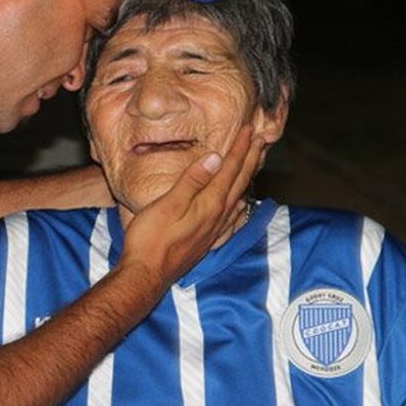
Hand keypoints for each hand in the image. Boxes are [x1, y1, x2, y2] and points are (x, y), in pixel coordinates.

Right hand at [117, 124, 263, 290]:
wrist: (145, 276)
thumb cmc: (150, 239)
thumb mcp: (167, 204)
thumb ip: (192, 181)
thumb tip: (215, 158)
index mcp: (209, 205)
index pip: (229, 170)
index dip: (239, 148)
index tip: (248, 130)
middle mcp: (217, 218)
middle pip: (239, 183)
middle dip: (249, 159)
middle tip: (260, 140)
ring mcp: (214, 232)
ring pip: (238, 199)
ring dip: (247, 180)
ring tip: (255, 165)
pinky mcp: (207, 243)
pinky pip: (231, 221)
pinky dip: (239, 209)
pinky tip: (240, 207)